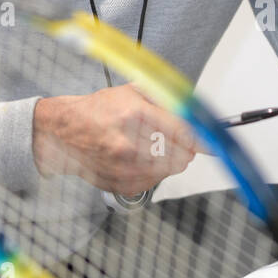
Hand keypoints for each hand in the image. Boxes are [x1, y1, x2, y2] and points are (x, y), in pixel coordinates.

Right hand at [32, 83, 197, 197]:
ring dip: (170, 158)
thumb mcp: (132, 91)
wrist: (64, 134)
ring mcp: (126, 168)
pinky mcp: (123, 185)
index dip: (203, 138)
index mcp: (135, 115)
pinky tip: (138, 158)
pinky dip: (155, 171)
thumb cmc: (97, 111)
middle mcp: (130, 144)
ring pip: (171, 169)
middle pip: (182, 154)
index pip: (184, 132)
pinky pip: (156, 181)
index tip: (214, 142)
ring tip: (150, 145)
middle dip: (185, 147)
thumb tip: (196, 110)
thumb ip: (167, 99)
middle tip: (175, 139)